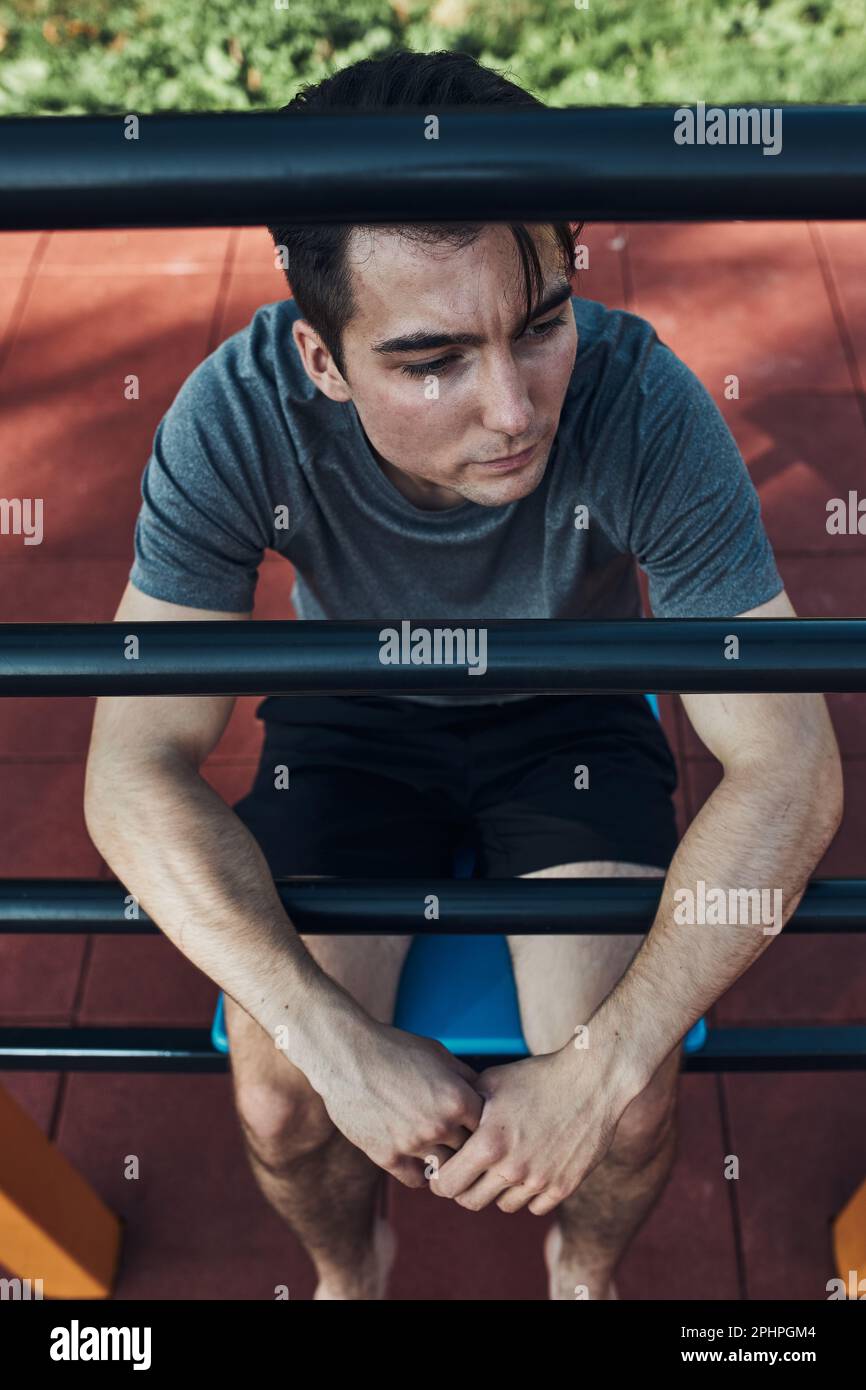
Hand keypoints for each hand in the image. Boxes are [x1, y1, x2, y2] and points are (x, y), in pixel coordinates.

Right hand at [312, 1014, 483, 1187]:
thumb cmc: (395, 1049)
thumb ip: (465, 1078)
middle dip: (466, 1146)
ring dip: (445, 1161)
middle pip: (469, 1151)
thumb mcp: (439, 1054)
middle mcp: (440, 1125)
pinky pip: (416, 1179)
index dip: (484, 1126)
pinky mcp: (387, 1157)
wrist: (347, 1056)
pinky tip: (420, 1161)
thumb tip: (486, 1096)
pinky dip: (421, 1173)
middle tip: (462, 1143)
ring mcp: (413, 1144)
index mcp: (458, 1099)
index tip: (476, 1125)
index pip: (488, 1128)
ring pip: (445, 1169)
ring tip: (442, 1153)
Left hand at [430, 1046, 630, 1215]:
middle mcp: (512, 1169)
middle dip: (464, 1189)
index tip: (442, 1172)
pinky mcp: (564, 1187)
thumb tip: (441, 1121)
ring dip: (497, 1190)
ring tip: (503, 1165)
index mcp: (488, 1144)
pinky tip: (529, 1169)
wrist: (591, 1081)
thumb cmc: (537, 1077)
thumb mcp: (491, 1082)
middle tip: (468, 1173)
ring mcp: (539, 1182)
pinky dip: (528, 1194)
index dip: (438, 1180)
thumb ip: (463, 1108)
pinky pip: (534, 1207)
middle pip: (471, 1202)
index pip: (446, 1185)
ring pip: (503, 1205)